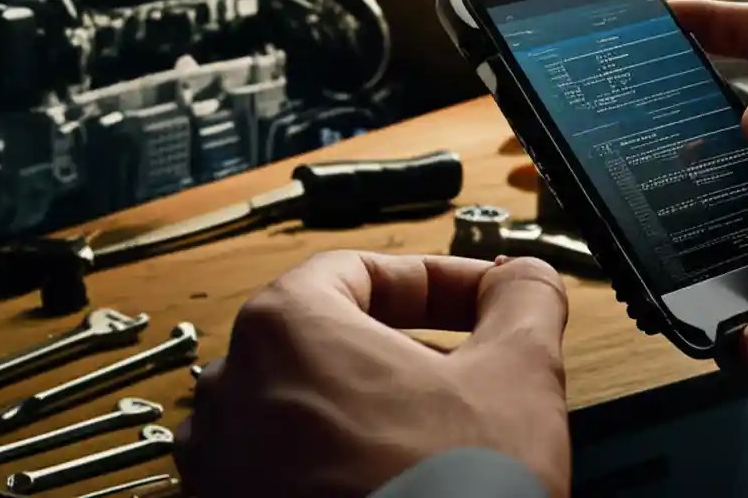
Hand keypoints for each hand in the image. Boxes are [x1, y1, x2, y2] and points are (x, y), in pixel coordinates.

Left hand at [176, 252, 569, 497]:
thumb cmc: (450, 494)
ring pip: (308, 406)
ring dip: (375, 409)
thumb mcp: (520, 376)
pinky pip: (288, 467)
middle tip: (474, 373)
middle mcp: (231, 390)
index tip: (486, 303)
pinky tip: (399, 482)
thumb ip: (525, 300)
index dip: (439, 283)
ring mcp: (222, 465)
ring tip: (441, 440)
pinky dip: (340, 462)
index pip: (362, 272)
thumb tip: (523, 280)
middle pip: (331, 338)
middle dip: (410, 350)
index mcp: (286, 328)